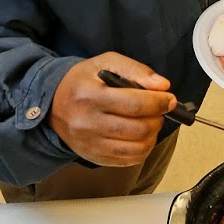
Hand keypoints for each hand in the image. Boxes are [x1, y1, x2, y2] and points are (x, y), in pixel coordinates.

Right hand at [47, 54, 175, 167]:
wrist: (54, 104)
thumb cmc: (83, 80)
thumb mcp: (105, 63)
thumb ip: (136, 70)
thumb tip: (163, 86)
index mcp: (90, 96)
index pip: (134, 104)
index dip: (159, 102)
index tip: (170, 99)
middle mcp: (88, 123)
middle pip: (138, 128)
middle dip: (158, 118)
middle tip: (159, 110)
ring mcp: (91, 144)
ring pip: (136, 148)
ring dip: (153, 135)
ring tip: (150, 123)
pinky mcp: (94, 157)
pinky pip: (129, 160)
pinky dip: (143, 149)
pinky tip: (140, 136)